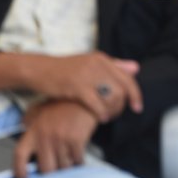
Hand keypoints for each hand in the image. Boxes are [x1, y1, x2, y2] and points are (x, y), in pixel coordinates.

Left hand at [13, 100, 98, 177]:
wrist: (84, 98)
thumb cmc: (62, 104)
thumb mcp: (39, 109)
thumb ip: (29, 121)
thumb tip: (23, 130)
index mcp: (33, 131)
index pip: (19, 155)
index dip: (19, 171)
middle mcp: (45, 137)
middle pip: (45, 168)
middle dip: (51, 173)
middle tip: (54, 169)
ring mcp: (61, 139)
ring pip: (62, 167)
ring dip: (66, 166)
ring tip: (68, 160)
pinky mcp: (76, 140)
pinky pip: (77, 161)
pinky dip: (79, 162)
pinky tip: (79, 157)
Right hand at [22, 52, 142, 121]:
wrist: (39, 70)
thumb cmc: (65, 70)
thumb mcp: (89, 63)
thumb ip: (113, 65)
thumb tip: (136, 68)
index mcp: (102, 59)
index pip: (127, 76)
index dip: (135, 93)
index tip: (138, 106)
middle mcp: (98, 64)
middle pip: (122, 87)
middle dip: (123, 104)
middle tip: (118, 114)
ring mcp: (87, 74)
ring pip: (111, 95)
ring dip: (113, 110)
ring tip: (108, 117)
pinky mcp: (76, 86)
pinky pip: (96, 103)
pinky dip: (102, 113)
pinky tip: (101, 118)